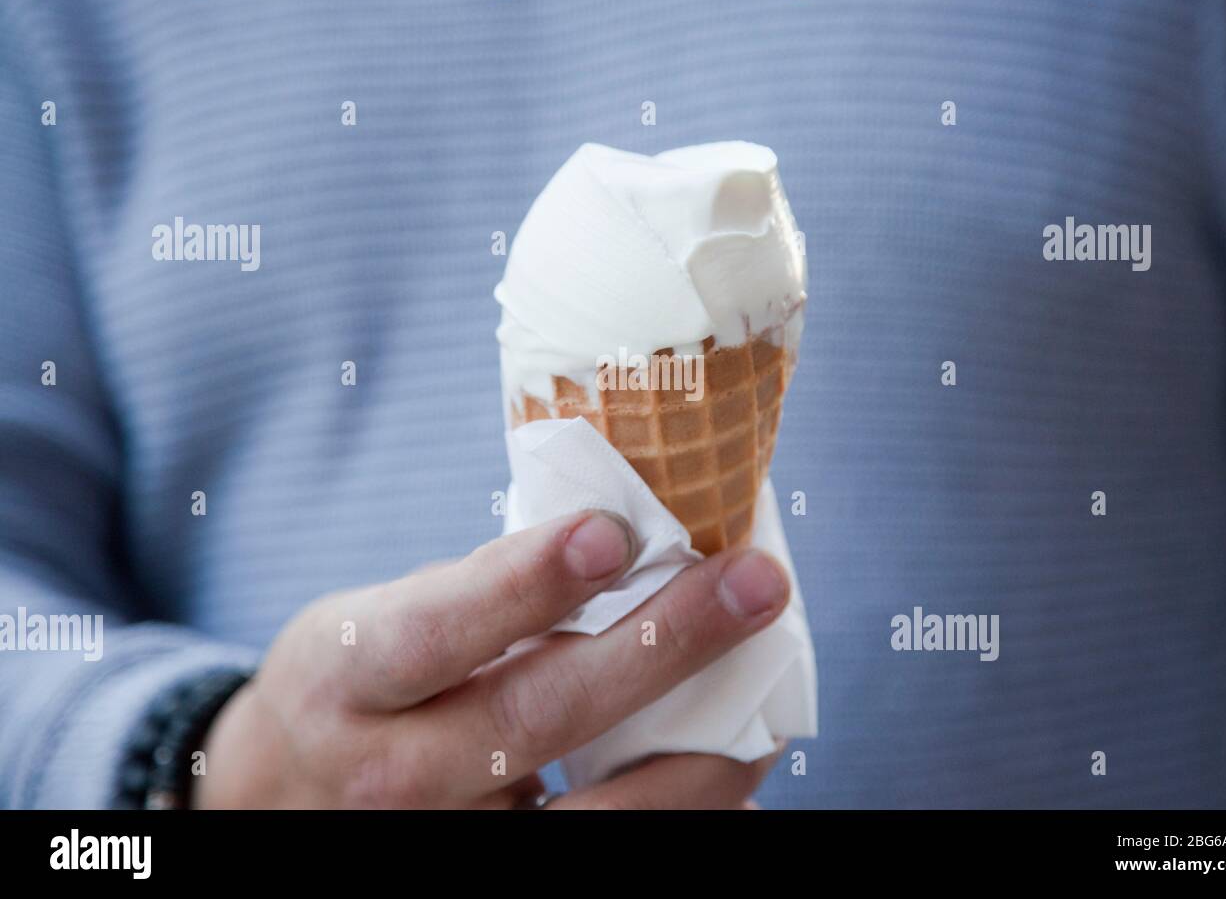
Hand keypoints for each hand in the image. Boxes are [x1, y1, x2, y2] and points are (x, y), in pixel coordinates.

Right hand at [192, 510, 789, 807]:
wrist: (282, 802)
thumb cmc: (351, 688)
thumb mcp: (374, 621)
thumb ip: (479, 592)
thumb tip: (624, 542)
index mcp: (348, 675)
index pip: (436, 628)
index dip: (526, 582)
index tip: (614, 531)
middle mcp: (389, 773)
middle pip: (535, 715)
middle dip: (660, 644)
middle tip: (755, 583)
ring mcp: (445, 842)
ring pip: (593, 816)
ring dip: (701, 753)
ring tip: (772, 688)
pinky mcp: (494, 877)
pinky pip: (604, 854)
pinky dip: (680, 815)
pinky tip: (731, 768)